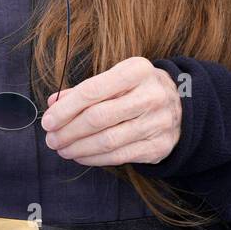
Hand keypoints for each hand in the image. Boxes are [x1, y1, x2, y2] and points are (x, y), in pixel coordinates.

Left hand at [40, 56, 181, 166]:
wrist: (183, 105)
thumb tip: (53, 104)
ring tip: (62, 149)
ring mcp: (157, 123)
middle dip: (68, 131)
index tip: (48, 120)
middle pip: (98, 118)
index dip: (65, 109)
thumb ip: (84, 90)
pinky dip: (93, 158)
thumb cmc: (138, 89)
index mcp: (137, 71)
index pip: (92, 90)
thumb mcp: (116, 78)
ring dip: (77, 148)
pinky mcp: (158, 146)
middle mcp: (150, 96)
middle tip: (51, 138)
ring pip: (107, 141)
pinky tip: (80, 156)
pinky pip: (118, 156)